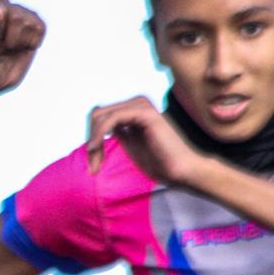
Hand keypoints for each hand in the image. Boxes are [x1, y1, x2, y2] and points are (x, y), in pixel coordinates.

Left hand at [0, 0, 45, 93]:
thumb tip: (0, 10)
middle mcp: (3, 4)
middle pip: (12, 14)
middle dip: (4, 37)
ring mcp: (21, 12)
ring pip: (25, 21)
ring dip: (16, 41)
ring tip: (6, 47)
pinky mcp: (36, 23)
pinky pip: (40, 28)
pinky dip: (31, 43)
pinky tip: (21, 47)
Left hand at [86, 96, 210, 185]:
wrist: (183, 171)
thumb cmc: (160, 162)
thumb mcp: (131, 144)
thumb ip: (118, 132)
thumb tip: (100, 126)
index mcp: (134, 110)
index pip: (100, 116)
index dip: (92, 138)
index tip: (94, 164)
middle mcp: (138, 103)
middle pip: (97, 114)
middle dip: (90, 140)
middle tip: (93, 166)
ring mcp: (142, 105)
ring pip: (100, 116)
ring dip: (93, 141)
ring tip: (96, 163)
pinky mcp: (145, 113)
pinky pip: (111, 118)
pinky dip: (99, 135)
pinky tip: (98, 149)